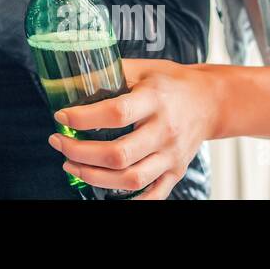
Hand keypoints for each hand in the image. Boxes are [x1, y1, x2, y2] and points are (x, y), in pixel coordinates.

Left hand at [48, 59, 219, 199]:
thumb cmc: (171, 82)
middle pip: (119, 154)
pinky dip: (127, 200)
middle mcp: (165, 131)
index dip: (83, 118)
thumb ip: (108, 72)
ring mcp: (172, 155)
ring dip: (94, 176)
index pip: (115, 114)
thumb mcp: (141, 68)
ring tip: (71, 165)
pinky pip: (152, 195)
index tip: (61, 116)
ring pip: (131, 178)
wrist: (211, 101)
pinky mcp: (176, 171)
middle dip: (80, 153)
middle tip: (58, 143)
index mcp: (154, 100)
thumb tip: (69, 77)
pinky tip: (102, 189)